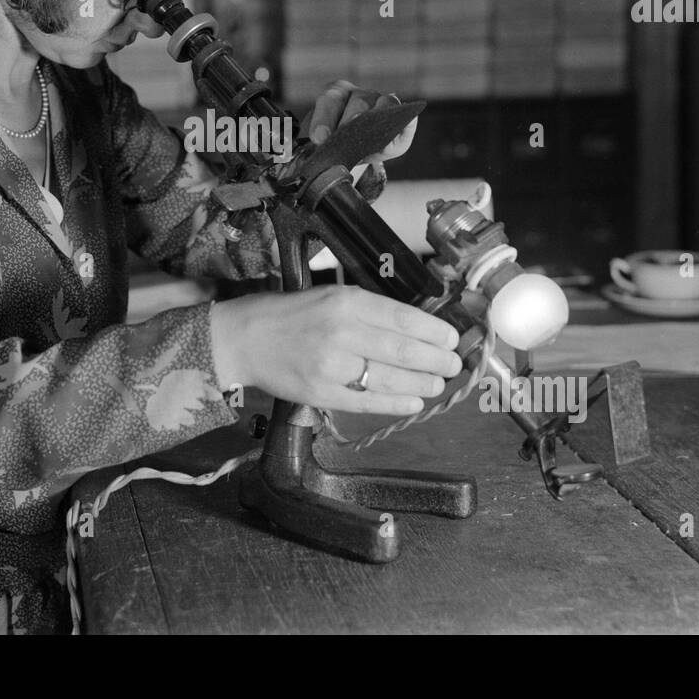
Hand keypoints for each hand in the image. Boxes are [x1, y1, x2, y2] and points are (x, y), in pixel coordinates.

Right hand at [210, 286, 461, 414]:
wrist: (245, 338)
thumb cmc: (290, 314)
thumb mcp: (330, 296)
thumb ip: (369, 310)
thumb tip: (414, 327)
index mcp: (346, 302)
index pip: (403, 318)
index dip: (434, 332)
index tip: (452, 339)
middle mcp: (342, 332)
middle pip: (403, 350)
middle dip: (436, 360)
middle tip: (453, 365)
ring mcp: (332, 365)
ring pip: (390, 378)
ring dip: (422, 383)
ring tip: (438, 383)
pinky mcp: (322, 393)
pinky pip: (368, 402)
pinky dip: (396, 403)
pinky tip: (414, 400)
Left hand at [301, 79, 416, 166]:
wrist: (355, 153)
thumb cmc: (334, 144)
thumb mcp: (316, 144)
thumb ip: (306, 146)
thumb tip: (294, 152)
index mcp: (335, 96)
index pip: (329, 98)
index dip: (324, 118)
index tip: (320, 138)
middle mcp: (359, 96)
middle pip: (357, 100)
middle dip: (349, 120)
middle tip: (342, 137)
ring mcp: (383, 103)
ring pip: (383, 103)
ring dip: (375, 121)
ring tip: (367, 139)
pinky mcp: (402, 118)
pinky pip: (406, 118)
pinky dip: (402, 126)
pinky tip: (391, 141)